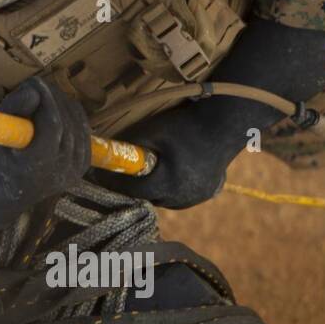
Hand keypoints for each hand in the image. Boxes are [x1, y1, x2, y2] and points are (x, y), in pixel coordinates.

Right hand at [0, 77, 91, 207]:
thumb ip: (11, 111)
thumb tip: (34, 89)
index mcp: (38, 167)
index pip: (53, 125)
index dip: (46, 98)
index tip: (32, 81)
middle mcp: (60, 172)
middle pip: (68, 123)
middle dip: (53, 97)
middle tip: (36, 83)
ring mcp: (73, 172)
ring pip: (78, 125)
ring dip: (62, 104)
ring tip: (42, 93)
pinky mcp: (79, 168)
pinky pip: (83, 133)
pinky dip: (71, 116)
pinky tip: (55, 107)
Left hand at [92, 104, 228, 208]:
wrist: (225, 123)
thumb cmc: (186, 125)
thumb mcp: (152, 131)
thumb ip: (130, 145)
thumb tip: (108, 154)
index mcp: (168, 183)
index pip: (132, 190)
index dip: (114, 182)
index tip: (99, 175)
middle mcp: (183, 196)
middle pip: (148, 197)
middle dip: (133, 187)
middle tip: (122, 173)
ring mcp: (198, 197)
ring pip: (165, 200)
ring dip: (153, 190)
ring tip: (145, 174)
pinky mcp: (208, 193)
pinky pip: (181, 197)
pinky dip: (171, 189)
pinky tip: (168, 175)